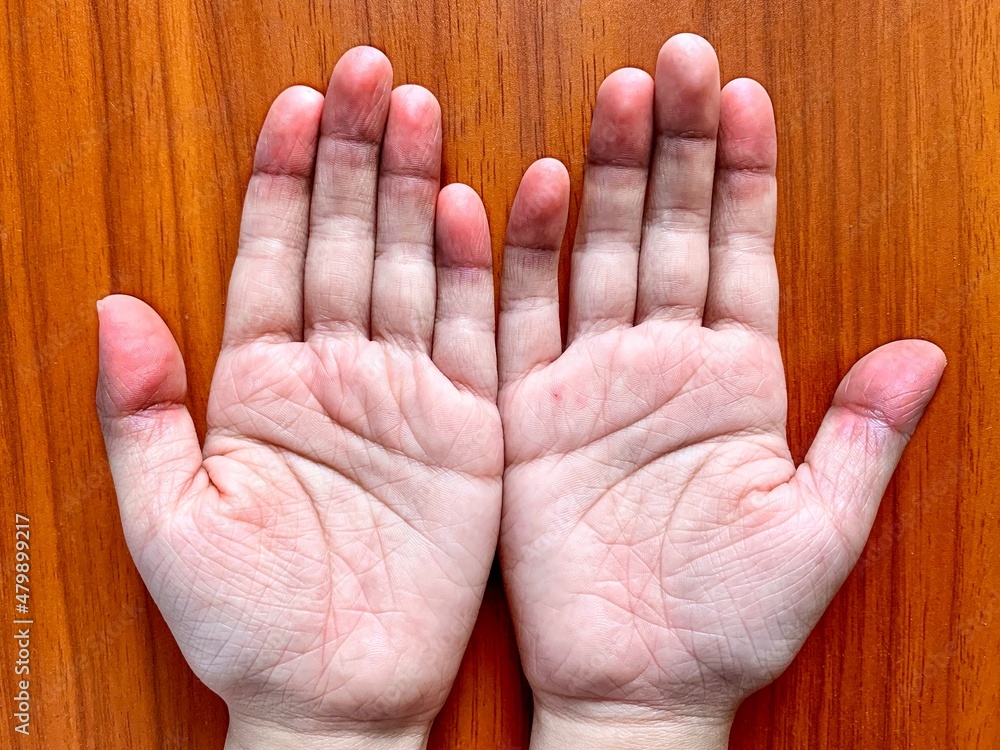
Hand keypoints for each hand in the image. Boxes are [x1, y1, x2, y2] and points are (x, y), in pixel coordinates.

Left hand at [97, 47, 501, 749]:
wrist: (334, 696)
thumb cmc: (246, 622)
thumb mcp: (167, 520)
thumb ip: (140, 412)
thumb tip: (113, 311)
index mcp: (259, 385)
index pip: (271, 254)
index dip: (282, 178)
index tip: (296, 106)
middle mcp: (334, 374)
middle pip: (344, 240)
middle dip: (355, 155)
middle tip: (370, 75)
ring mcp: (404, 395)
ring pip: (408, 269)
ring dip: (413, 192)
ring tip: (419, 114)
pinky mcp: (465, 430)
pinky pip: (470, 337)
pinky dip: (473, 275)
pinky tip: (476, 211)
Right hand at [497, 34, 944, 746]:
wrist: (639, 685)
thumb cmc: (731, 619)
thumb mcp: (820, 530)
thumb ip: (863, 435)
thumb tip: (925, 350)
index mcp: (733, 381)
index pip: (742, 251)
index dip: (746, 175)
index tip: (747, 99)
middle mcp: (661, 364)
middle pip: (671, 231)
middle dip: (678, 146)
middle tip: (679, 62)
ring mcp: (592, 382)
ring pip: (602, 257)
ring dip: (613, 179)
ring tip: (623, 99)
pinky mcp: (530, 416)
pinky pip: (524, 324)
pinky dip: (527, 261)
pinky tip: (538, 193)